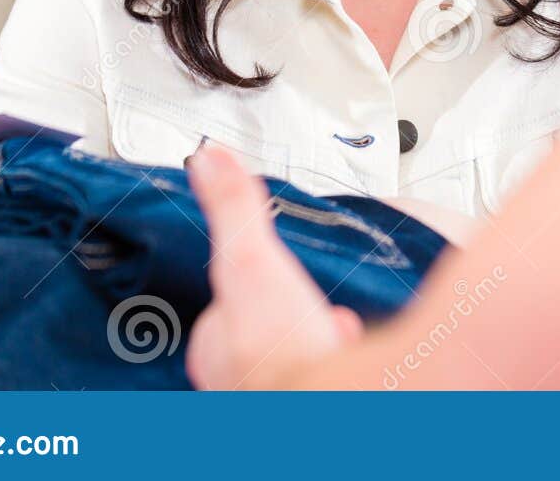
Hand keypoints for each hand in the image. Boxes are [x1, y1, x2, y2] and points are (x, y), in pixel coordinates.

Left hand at [184, 143, 362, 389]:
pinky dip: (338, 366)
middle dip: (291, 317)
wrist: (323, 401)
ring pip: (294, 361)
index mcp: (214, 348)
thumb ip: (233, 208)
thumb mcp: (251, 259)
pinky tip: (351, 355)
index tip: (269, 280)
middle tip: (310, 307)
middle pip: (264, 336)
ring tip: (335, 329)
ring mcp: (272, 395)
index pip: (227, 309)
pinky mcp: (309, 403)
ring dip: (316, 341)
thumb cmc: (281, 347)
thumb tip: (209, 157)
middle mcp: (236, 383)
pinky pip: (322, 381)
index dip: (253, 287)